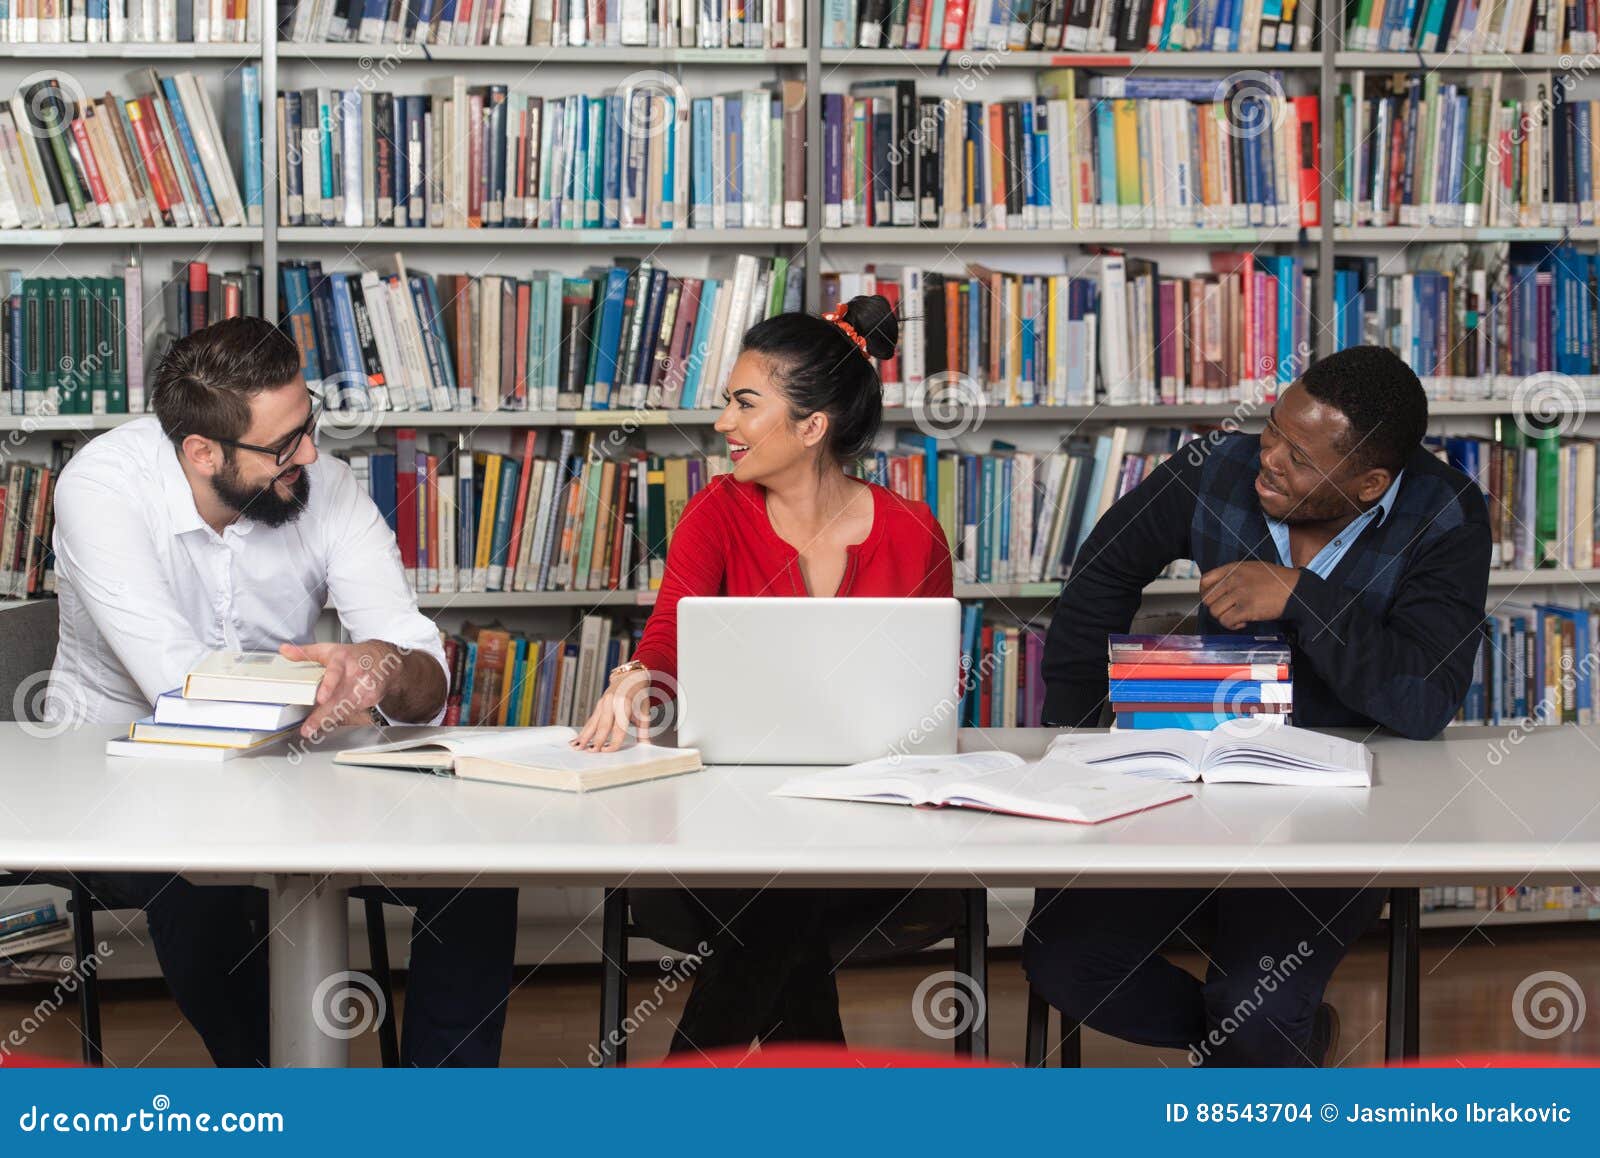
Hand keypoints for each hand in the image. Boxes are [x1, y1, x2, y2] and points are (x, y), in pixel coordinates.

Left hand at [279, 640, 398, 738]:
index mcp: (342, 660)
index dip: (329, 685)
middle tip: (308, 728)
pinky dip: (339, 716)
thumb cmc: (354, 656)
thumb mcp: (329, 650)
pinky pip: (351, 710)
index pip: (336, 672)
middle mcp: (355, 674)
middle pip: (339, 697)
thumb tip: (284, 651)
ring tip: (312, 728)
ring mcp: (364, 688)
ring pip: (345, 707)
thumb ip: (305, 652)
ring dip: (328, 719)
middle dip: (323, 715)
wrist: (385, 659)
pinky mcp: (370, 698)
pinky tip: (328, 721)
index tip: (321, 698)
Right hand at [570, 668, 652, 752]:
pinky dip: (584, 731)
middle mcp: (612, 703)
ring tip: (576, 747)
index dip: (613, 740)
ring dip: (584, 736)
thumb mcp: (644, 711)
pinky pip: (591, 720)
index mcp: (625, 704)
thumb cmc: (639, 695)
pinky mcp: (598, 705)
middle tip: (591, 752)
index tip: (608, 750)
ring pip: (593, 723)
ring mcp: (603, 703)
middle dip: (596, 739)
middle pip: (603, 725)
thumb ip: (643, 730)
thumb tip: (646, 745)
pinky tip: (576, 739)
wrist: (631, 677)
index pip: (619, 726)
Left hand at [1198, 562, 1300, 629]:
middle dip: (1216, 608)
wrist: (1297, 590)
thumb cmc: (1278, 580)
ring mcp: (1240, 594)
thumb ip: (1234, 575)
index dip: (1205, 594)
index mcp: (1233, 568)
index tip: (1214, 601)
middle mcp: (1234, 579)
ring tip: (1238, 617)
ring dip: (1225, 618)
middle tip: (1228, 611)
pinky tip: (1243, 622)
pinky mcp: (1247, 608)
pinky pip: (1227, 621)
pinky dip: (1233, 626)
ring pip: (1215, 612)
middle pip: (1208, 599)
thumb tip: (1219, 588)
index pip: (1205, 580)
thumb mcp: (1252, 568)